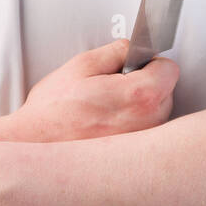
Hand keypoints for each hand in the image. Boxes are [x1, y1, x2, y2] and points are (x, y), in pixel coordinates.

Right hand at [8, 38, 178, 142]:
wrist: (36, 150)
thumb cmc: (53, 114)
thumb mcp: (81, 66)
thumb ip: (115, 51)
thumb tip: (131, 48)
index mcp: (139, 96)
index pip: (169, 68)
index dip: (149, 61)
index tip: (133, 64)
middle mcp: (149, 123)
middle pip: (166, 91)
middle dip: (145, 82)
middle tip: (113, 86)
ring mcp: (144, 143)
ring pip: (156, 112)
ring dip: (139, 105)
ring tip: (105, 108)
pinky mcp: (136, 158)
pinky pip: (145, 132)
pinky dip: (132, 125)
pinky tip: (106, 125)